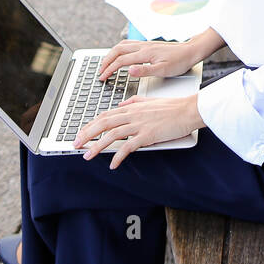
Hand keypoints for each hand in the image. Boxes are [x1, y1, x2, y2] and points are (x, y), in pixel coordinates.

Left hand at [73, 95, 202, 168]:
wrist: (188, 110)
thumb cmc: (173, 107)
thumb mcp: (150, 100)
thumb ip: (134, 101)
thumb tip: (122, 105)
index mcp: (132, 107)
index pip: (106, 115)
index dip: (91, 124)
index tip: (82, 132)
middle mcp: (132, 115)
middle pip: (104, 124)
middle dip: (87, 134)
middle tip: (76, 144)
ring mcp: (139, 125)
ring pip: (112, 135)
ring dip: (97, 146)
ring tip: (87, 156)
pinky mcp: (147, 135)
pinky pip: (129, 147)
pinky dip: (119, 156)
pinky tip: (113, 164)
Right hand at [96, 38, 198, 80]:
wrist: (190, 51)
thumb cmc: (179, 62)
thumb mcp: (163, 71)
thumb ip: (145, 71)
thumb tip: (129, 70)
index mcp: (145, 54)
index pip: (121, 61)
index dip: (109, 70)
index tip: (103, 77)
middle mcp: (143, 46)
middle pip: (117, 50)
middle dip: (106, 60)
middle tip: (100, 71)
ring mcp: (145, 44)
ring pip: (122, 45)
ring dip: (111, 54)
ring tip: (106, 63)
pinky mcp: (148, 45)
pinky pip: (128, 44)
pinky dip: (119, 49)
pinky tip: (120, 54)